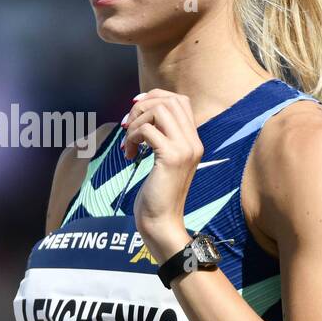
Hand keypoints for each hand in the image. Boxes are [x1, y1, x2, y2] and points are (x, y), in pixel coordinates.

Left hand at [121, 89, 202, 262]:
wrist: (162, 222)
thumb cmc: (157, 194)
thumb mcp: (162, 160)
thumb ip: (159, 137)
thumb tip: (139, 111)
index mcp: (193, 141)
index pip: (180, 101)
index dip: (155, 97)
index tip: (135, 110)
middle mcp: (194, 142)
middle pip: (170, 101)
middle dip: (143, 107)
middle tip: (127, 126)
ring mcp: (185, 149)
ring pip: (159, 110)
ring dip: (136, 122)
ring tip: (129, 143)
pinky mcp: (171, 158)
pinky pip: (148, 131)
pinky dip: (133, 137)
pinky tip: (129, 155)